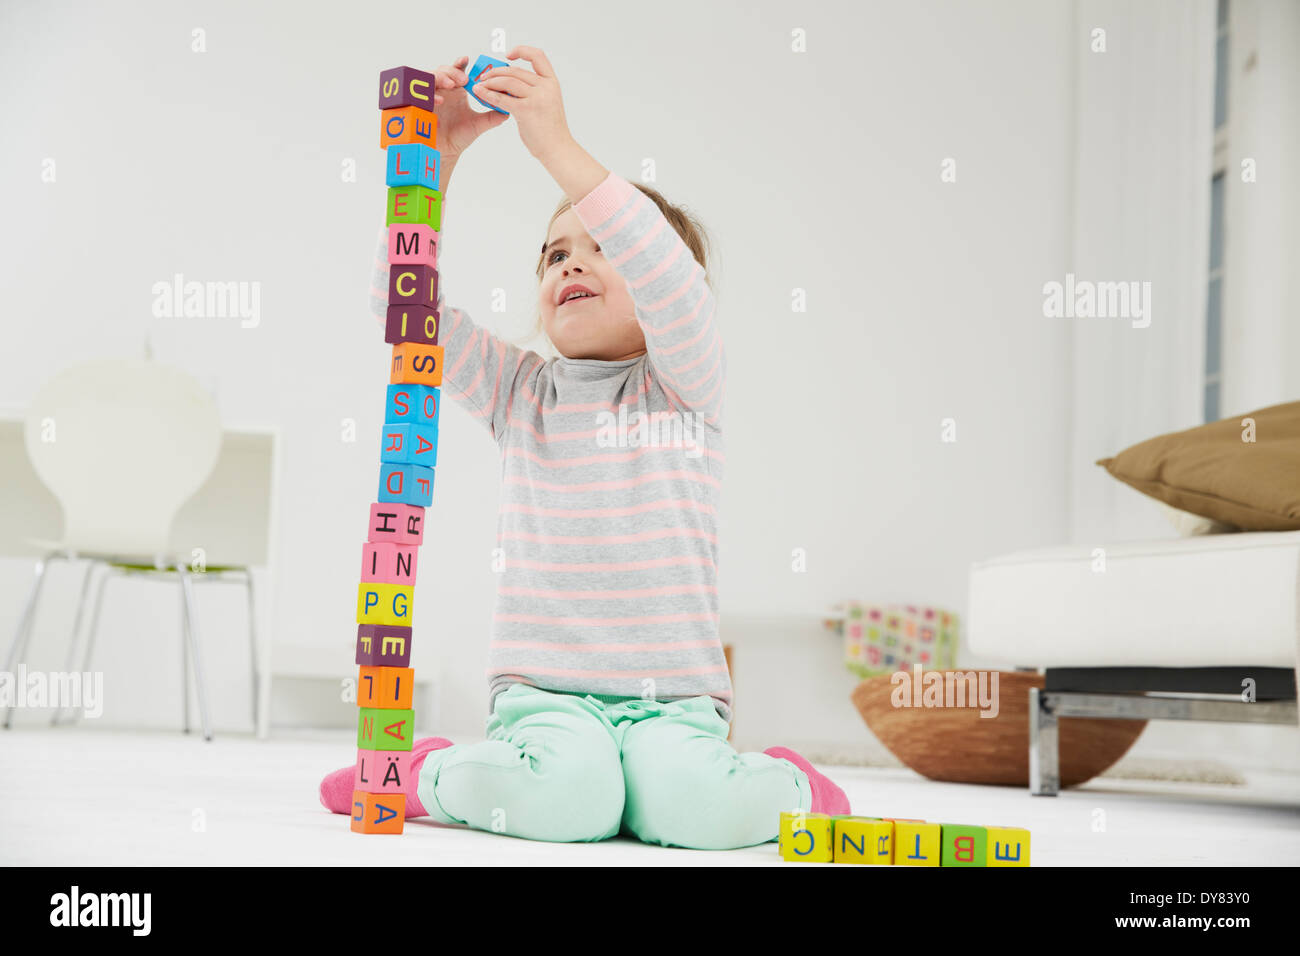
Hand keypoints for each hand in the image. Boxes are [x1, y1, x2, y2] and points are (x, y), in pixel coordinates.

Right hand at [425, 55, 509, 164]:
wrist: (446, 152)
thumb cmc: (459, 136)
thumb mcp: (478, 125)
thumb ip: (493, 116)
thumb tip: (509, 109)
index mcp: (456, 90)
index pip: (458, 71)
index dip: (460, 63)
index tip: (466, 60)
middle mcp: (442, 90)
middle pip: (444, 70)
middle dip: (453, 71)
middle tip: (463, 79)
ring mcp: (430, 96)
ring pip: (431, 77)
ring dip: (441, 78)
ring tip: (452, 85)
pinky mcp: (420, 105)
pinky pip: (420, 94)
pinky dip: (430, 95)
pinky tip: (439, 100)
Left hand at [471, 46, 573, 161]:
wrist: (558, 150)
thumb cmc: (551, 131)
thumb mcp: (547, 104)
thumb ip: (534, 92)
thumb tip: (512, 86)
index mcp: (552, 83)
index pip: (538, 56)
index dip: (522, 51)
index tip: (508, 56)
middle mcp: (546, 86)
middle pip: (516, 70)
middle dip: (496, 71)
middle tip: (484, 76)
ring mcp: (537, 97)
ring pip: (507, 81)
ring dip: (490, 81)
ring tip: (479, 85)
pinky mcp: (526, 109)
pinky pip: (502, 98)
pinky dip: (488, 94)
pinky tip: (480, 93)